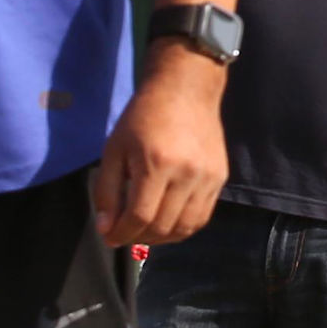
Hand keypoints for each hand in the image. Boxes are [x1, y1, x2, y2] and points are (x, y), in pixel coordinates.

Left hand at [92, 45, 230, 248]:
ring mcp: (207, 177)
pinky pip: (202, 217)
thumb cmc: (143, 117)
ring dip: (161, 238)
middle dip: (137, 237)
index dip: (121, 233)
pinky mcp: (220, 178)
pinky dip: (182, 228)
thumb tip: (106, 228)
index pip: (139, 216)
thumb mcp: (114, 148)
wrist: (185, 90)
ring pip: (184, 228)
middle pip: (162, 226)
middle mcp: (186, 173)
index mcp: (156, 163)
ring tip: (144, 231)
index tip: (109, 236)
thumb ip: (107, 191)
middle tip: (124, 232)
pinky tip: (167, 222)